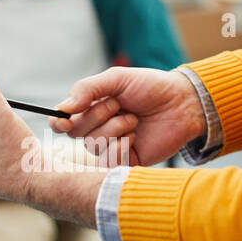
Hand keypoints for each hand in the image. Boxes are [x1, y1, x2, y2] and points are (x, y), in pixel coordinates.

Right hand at [50, 66, 205, 166]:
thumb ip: (87, 89)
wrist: (183, 103)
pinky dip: (120, 147)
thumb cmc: (150, 87)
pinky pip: (109, 161)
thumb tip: (63, 107)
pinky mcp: (127, 160)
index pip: (62, 120)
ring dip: (113, 129)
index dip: (58, 122)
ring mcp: (111, 145)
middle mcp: (97, 127)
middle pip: (75, 132)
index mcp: (90, 108)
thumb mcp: (116, 79)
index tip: (64, 120)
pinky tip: (135, 137)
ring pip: (92, 146)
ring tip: (134, 119)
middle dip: (96, 116)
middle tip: (119, 105)